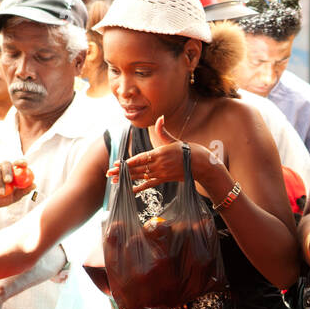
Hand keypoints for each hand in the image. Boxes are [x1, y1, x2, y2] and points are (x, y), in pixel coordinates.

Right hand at [0, 162, 34, 211]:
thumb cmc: (0, 200)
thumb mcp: (13, 197)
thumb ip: (23, 191)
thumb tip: (34, 184)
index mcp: (11, 172)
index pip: (17, 163)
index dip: (21, 162)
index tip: (24, 164)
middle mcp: (1, 168)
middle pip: (6, 163)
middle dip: (8, 171)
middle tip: (8, 181)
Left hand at [107, 118, 221, 193]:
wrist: (201, 166)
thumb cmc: (188, 151)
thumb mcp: (174, 139)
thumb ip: (163, 130)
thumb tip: (160, 118)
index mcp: (160, 153)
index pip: (140, 158)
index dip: (128, 162)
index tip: (117, 164)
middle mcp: (159, 165)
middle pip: (137, 168)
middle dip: (122, 171)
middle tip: (108, 173)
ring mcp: (161, 173)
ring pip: (140, 176)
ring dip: (126, 179)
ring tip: (114, 180)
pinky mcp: (164, 179)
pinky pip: (149, 184)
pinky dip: (139, 188)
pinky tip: (130, 190)